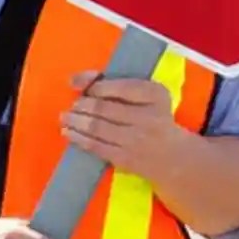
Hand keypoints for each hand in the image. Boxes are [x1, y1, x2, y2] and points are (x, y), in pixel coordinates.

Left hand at [60, 71, 190, 180]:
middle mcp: (148, 117)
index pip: (120, 86)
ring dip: (75, 120)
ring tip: (65, 116)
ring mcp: (136, 140)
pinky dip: (78, 137)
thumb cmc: (154, 118)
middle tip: (73, 105)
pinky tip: (68, 132)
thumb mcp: (147, 95)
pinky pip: (96, 146)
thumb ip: (117, 83)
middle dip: (82, 105)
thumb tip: (77, 79)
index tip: (84, 87)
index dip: (96, 86)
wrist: (173, 157)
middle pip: (104, 108)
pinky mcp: (125, 159)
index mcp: (155, 95)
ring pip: (97, 127)